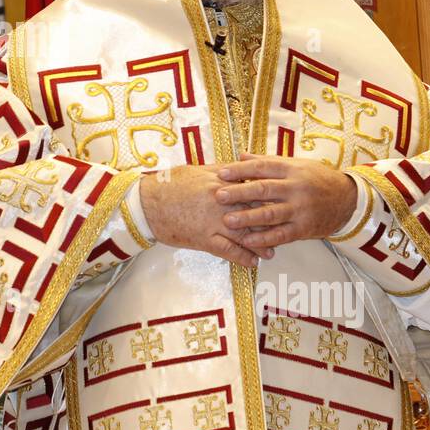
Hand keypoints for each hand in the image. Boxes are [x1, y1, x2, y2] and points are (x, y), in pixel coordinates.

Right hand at [139, 165, 274, 268]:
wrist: (146, 202)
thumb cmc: (168, 184)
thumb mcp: (197, 170)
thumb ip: (220, 170)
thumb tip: (238, 167)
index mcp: (220, 182)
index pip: (252, 190)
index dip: (268, 199)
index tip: (279, 204)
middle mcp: (221, 202)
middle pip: (254, 212)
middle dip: (270, 222)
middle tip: (284, 230)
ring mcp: (213, 221)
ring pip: (245, 233)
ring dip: (261, 243)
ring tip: (272, 251)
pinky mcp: (204, 238)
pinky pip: (228, 250)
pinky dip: (242, 257)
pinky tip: (252, 263)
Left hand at [215, 154, 357, 251]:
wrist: (348, 199)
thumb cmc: (316, 179)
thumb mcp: (296, 165)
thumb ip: (268, 162)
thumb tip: (241, 156)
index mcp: (292, 169)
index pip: (262, 168)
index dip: (241, 170)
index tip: (221, 173)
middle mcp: (296, 188)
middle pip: (264, 190)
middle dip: (240, 193)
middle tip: (219, 195)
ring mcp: (301, 209)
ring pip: (271, 214)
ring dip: (248, 218)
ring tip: (228, 220)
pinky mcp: (305, 228)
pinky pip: (282, 234)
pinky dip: (264, 239)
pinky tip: (247, 240)